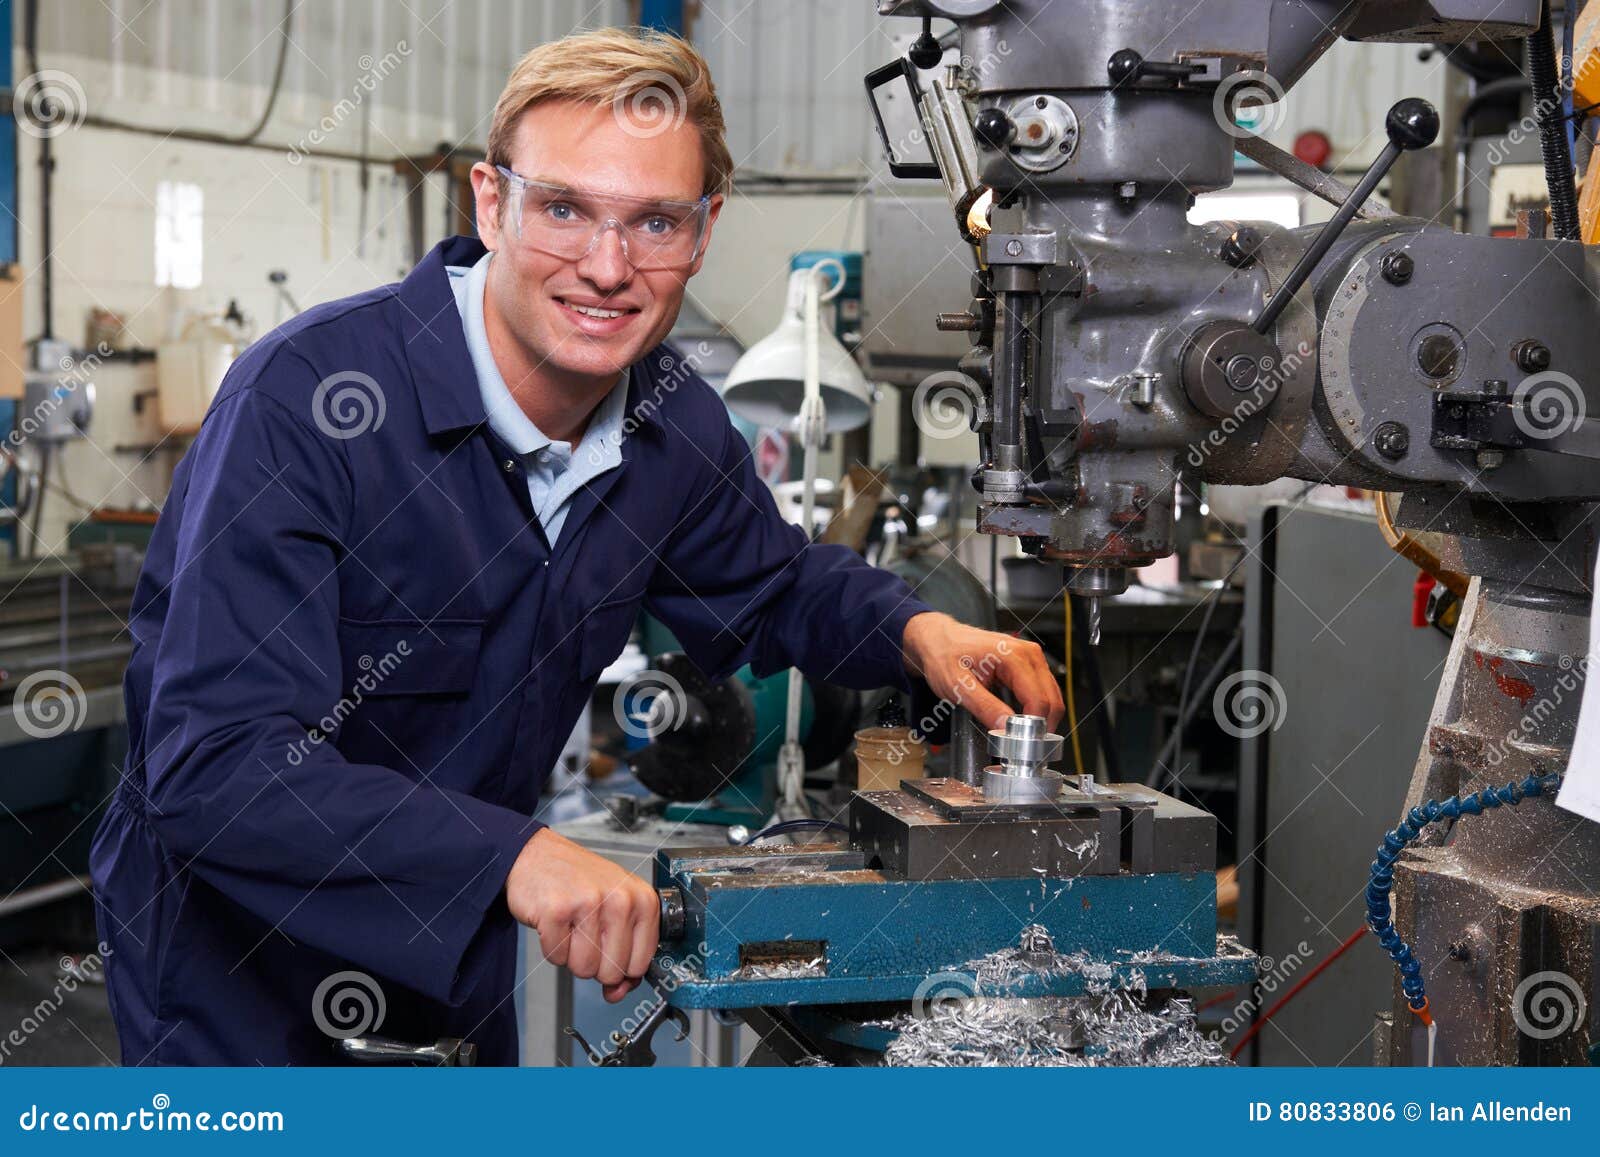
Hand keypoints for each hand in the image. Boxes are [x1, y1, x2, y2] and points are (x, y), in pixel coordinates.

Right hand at [506, 828, 658, 1002]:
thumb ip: (625, 952)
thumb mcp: (615, 909)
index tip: (611, 953)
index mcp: (643, 900)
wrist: (537, 855)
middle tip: (585, 935)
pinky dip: (551, 947)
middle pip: (611, 971)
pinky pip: (557, 957)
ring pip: (584, 968)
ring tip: (571, 926)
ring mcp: (588, 903)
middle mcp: (620, 900)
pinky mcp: (556, 911)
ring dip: (571, 956)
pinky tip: (555, 923)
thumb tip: (619, 992)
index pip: (640, 964)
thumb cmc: (579, 881)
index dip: (622, 969)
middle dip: (594, 963)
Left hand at [902, 611, 1062, 731]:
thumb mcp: (958, 686)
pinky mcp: (1029, 664)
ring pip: (1051, 697)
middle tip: (1022, 744)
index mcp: (1013, 657)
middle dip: (1041, 726)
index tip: (1021, 744)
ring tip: (1021, 734)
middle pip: (1051, 700)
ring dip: (1041, 719)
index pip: (1038, 700)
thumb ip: (984, 707)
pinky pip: (1043, 691)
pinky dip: (1038, 708)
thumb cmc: (945, 656)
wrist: (939, 640)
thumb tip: (1006, 726)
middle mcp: (1028, 654)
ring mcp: (1031, 657)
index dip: (1033, 727)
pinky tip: (1022, 720)